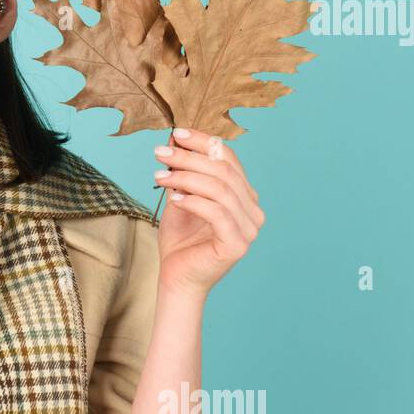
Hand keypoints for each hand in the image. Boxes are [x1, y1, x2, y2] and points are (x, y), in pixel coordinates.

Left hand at [151, 127, 264, 299]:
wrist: (177, 279)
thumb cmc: (180, 241)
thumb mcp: (181, 198)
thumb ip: (184, 173)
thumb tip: (175, 139)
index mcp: (245, 196)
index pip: (229, 159)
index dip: (204, 142)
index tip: (177, 134)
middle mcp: (253, 210)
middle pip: (224, 171)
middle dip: (190, 158)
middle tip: (160, 153)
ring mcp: (249, 229)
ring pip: (220, 190)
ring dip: (186, 177)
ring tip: (159, 176)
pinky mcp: (237, 244)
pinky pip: (217, 213)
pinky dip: (193, 201)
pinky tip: (173, 199)